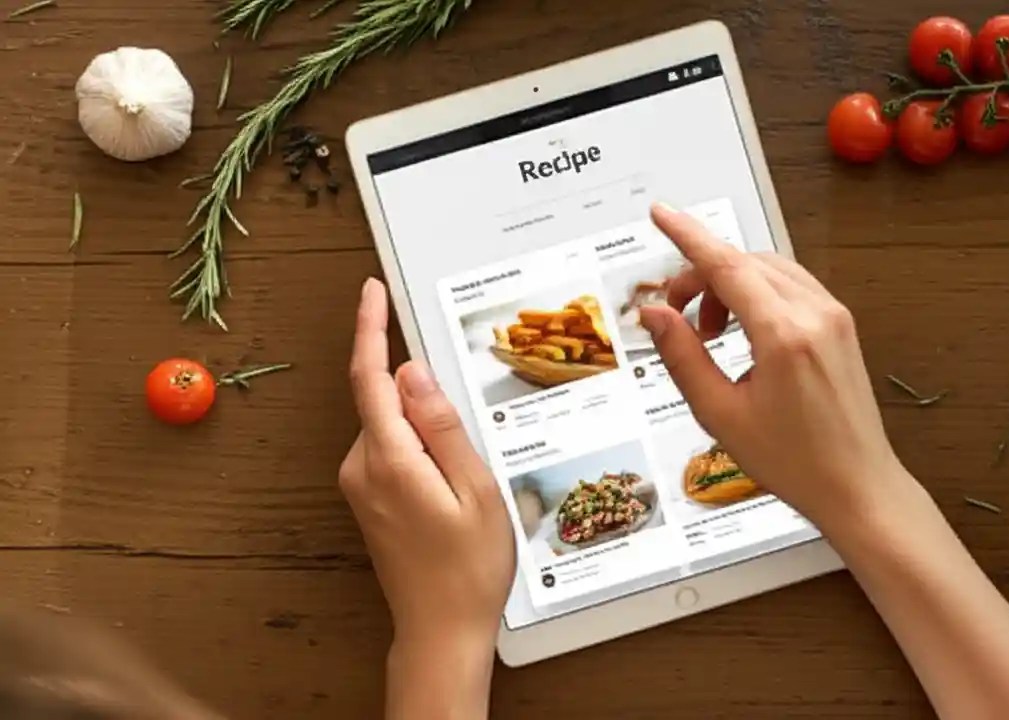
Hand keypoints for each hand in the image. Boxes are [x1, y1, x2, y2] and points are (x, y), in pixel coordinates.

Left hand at [339, 278, 514, 651]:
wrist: (440, 631)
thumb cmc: (467, 569)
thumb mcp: (475, 489)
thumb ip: (441, 426)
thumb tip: (414, 373)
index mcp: (389, 461)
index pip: (370, 378)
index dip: (371, 328)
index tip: (372, 291)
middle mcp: (362, 468)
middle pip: (384, 399)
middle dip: (422, 392)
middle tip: (468, 431)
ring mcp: (360, 485)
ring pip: (391, 425)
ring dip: (426, 428)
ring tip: (469, 478)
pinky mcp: (368, 497)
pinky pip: (391, 448)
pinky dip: (420, 446)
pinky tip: (453, 483)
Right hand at [640, 203, 911, 531]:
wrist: (858, 487)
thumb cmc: (796, 462)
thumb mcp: (720, 414)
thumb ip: (683, 356)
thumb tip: (654, 315)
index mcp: (785, 335)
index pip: (726, 265)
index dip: (687, 236)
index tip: (662, 214)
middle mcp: (815, 314)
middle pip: (744, 263)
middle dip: (702, 277)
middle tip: (676, 314)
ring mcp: (834, 317)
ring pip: (768, 270)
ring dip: (730, 285)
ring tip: (709, 333)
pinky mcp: (841, 325)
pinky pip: (790, 287)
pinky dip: (757, 294)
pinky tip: (741, 331)